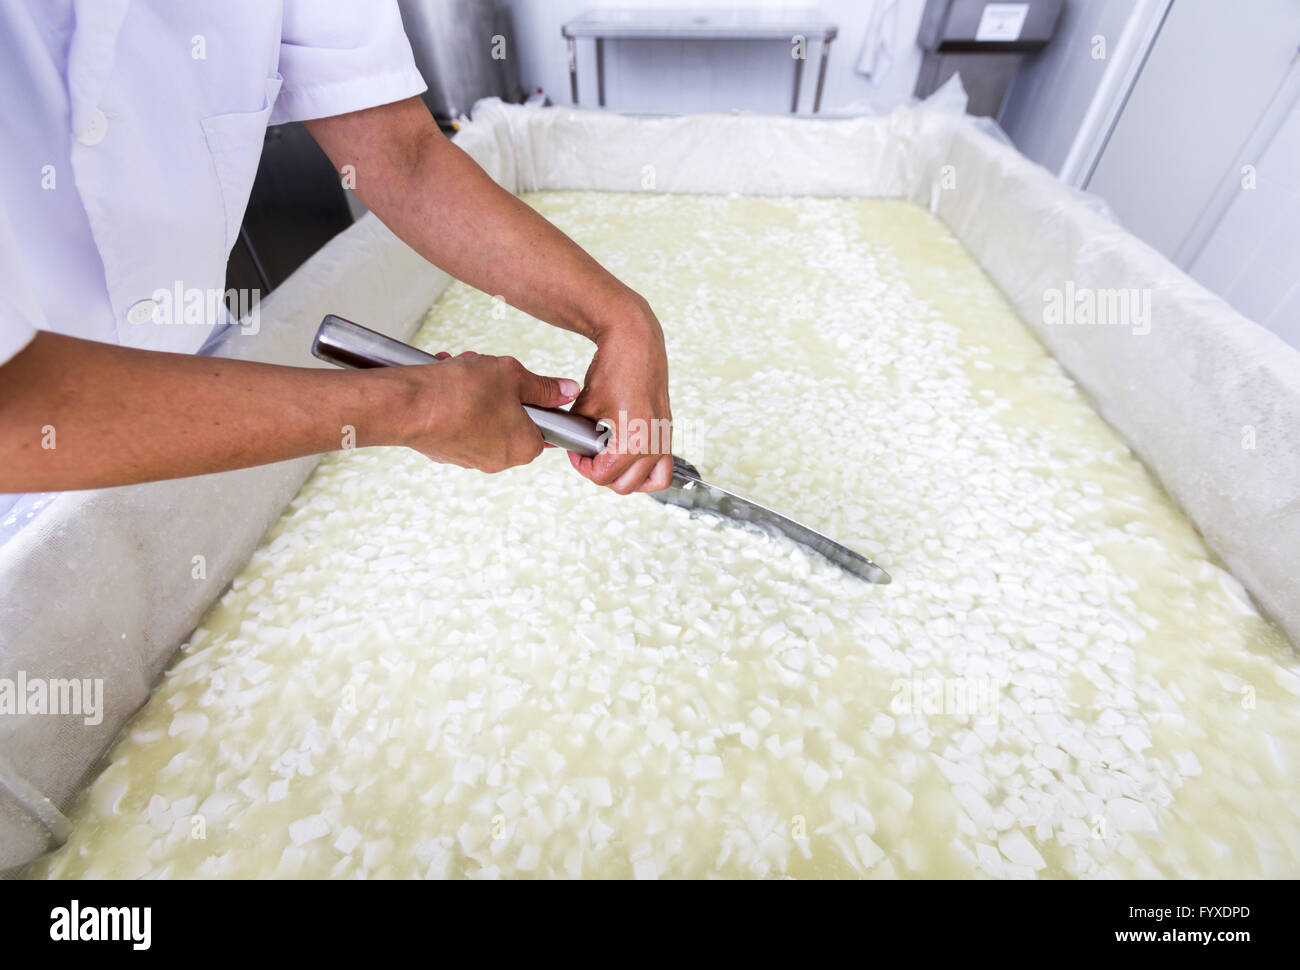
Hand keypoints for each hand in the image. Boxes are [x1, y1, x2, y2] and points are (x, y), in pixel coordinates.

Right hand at [393, 351, 578, 472]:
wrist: (409, 405)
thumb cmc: (464, 391)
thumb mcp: (514, 377)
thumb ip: (544, 387)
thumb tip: (566, 391)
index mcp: (524, 448)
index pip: (544, 428)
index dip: (537, 403)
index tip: (524, 386)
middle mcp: (498, 461)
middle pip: (510, 421)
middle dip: (500, 392)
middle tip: (488, 372)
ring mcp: (468, 458)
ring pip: (482, 418)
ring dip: (475, 393)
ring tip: (461, 370)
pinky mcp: (443, 451)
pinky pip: (457, 423)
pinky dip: (454, 403)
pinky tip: (445, 382)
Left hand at [568, 305, 673, 493]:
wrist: (636, 342)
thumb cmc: (614, 368)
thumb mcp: (586, 405)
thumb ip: (577, 434)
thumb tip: (572, 449)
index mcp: (635, 440)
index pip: (603, 476)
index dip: (582, 467)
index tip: (575, 451)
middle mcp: (655, 442)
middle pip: (625, 485)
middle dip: (602, 473)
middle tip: (588, 454)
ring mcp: (665, 437)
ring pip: (651, 482)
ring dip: (629, 479)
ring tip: (611, 462)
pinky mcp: (668, 430)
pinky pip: (662, 465)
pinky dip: (646, 468)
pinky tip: (627, 454)